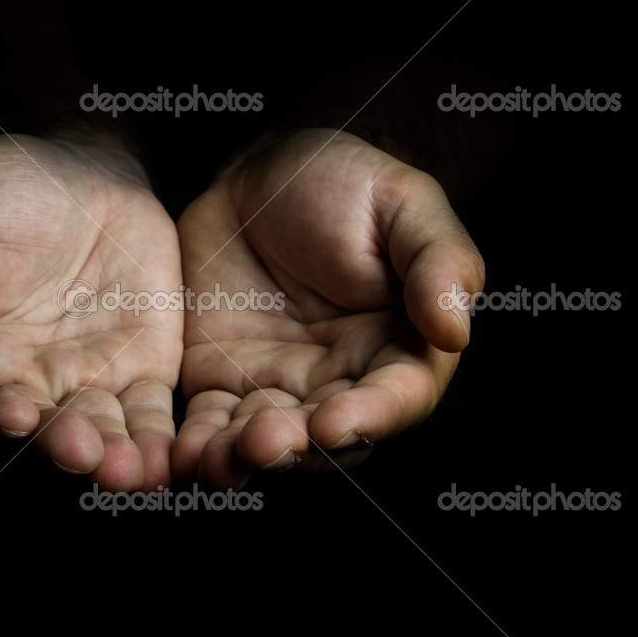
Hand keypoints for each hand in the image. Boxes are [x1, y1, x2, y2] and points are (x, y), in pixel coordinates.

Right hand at [0, 134, 182, 490]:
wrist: (87, 170)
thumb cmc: (1, 187)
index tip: (13, 414)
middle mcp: (19, 380)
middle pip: (32, 431)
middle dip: (55, 446)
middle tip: (81, 452)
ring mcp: (81, 381)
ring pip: (92, 434)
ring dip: (109, 458)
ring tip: (125, 470)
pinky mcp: (139, 372)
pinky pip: (147, 416)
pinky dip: (156, 442)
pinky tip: (165, 462)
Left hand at [171, 128, 484, 487]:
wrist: (263, 176)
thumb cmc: (347, 183)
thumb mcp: (405, 203)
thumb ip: (439, 262)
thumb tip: (454, 329)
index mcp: (399, 348)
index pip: (396, 397)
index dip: (368, 417)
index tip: (333, 422)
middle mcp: (342, 381)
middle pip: (328, 438)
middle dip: (296, 449)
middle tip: (264, 444)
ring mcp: (280, 387)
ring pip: (268, 442)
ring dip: (243, 460)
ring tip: (218, 460)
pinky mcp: (222, 382)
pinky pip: (211, 424)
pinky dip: (198, 445)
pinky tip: (182, 454)